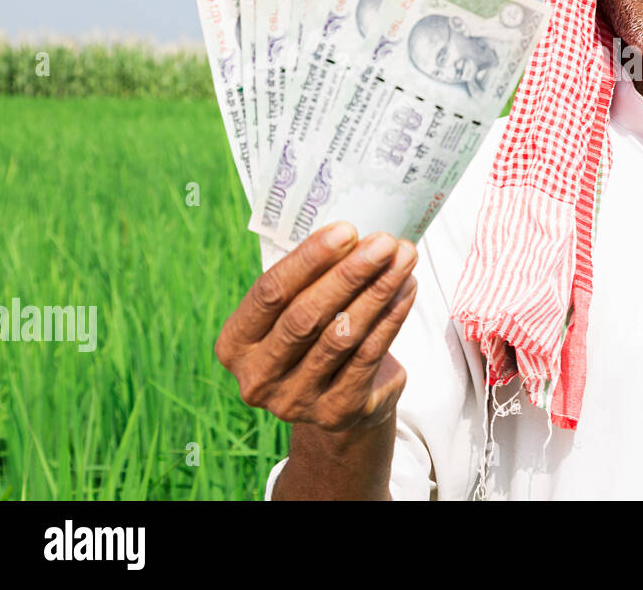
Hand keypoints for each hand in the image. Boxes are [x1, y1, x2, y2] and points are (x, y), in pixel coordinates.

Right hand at [214, 222, 418, 433]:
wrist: (340, 396)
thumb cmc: (315, 331)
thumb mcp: (297, 305)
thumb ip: (310, 276)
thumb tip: (355, 232)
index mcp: (235, 343)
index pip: (269, 293)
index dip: (309, 260)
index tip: (346, 230)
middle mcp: (257, 378)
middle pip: (306, 316)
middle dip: (350, 274)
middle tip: (384, 242)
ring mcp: (295, 401)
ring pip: (342, 335)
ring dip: (378, 291)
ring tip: (403, 258)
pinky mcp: (336, 412)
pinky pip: (369, 356)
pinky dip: (392, 317)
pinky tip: (407, 288)